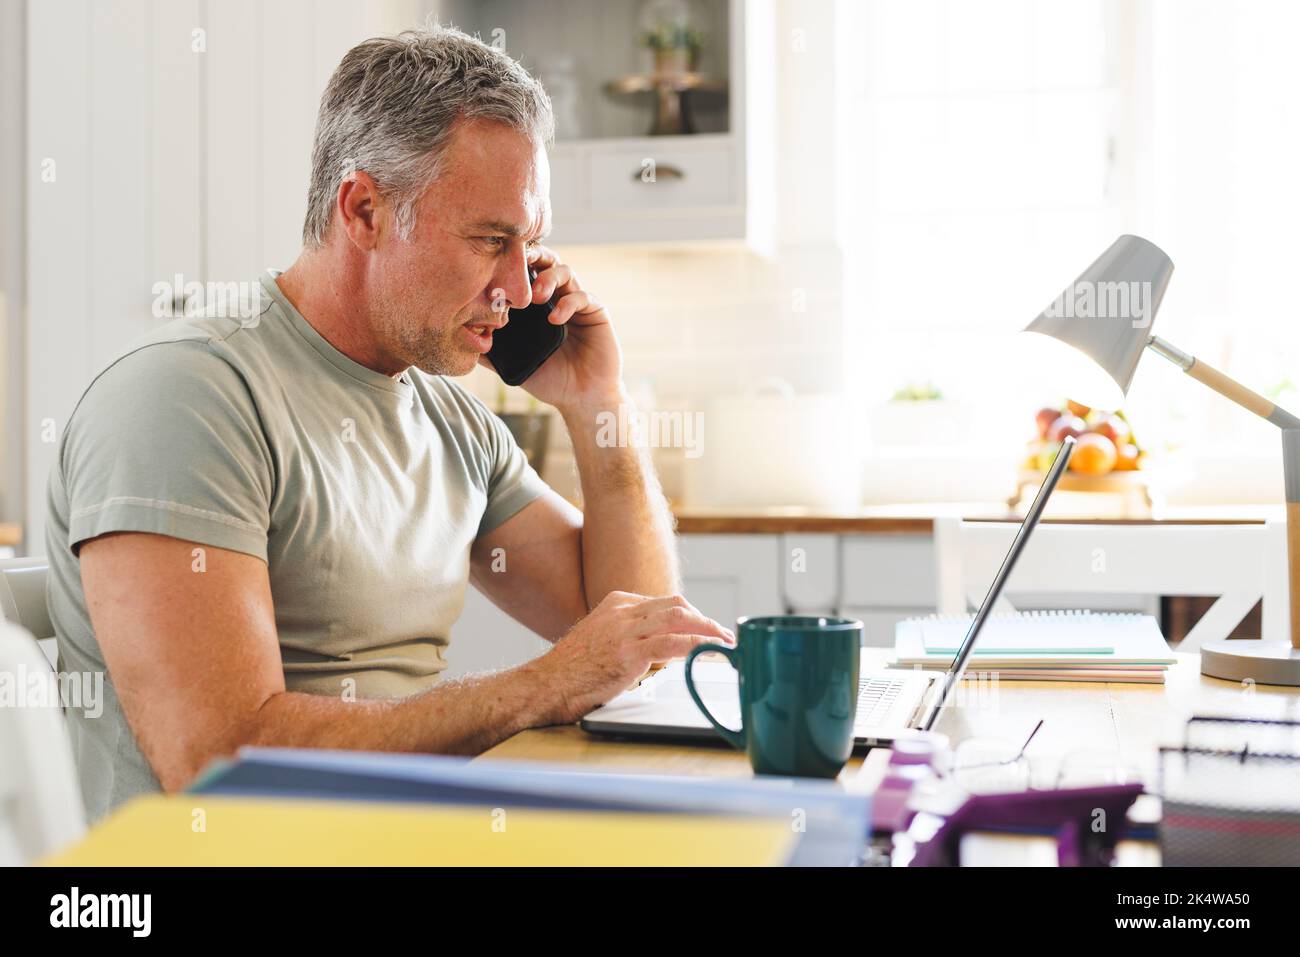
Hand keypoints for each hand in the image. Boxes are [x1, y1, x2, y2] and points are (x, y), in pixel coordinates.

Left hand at [479, 244, 622, 413]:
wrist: (580, 398)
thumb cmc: (548, 380)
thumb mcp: (511, 364)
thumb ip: (489, 350)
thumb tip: (458, 340)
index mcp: (536, 304)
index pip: (526, 272)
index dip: (514, 262)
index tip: (496, 263)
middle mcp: (557, 297)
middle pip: (547, 261)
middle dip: (534, 256)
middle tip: (519, 262)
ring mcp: (577, 303)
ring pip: (566, 272)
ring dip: (548, 278)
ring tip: (535, 295)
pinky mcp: (596, 312)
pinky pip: (583, 297)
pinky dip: (567, 303)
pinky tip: (554, 318)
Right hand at [525, 591, 735, 725]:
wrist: (546, 685)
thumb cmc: (571, 671)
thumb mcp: (600, 639)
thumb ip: (628, 636)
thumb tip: (661, 649)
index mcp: (616, 603)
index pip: (666, 602)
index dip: (692, 615)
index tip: (706, 629)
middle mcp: (622, 611)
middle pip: (678, 605)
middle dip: (705, 619)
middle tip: (723, 635)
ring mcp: (625, 630)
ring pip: (680, 618)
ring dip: (709, 630)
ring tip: (725, 642)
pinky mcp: (628, 653)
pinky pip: (673, 643)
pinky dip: (697, 645)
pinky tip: (709, 651)